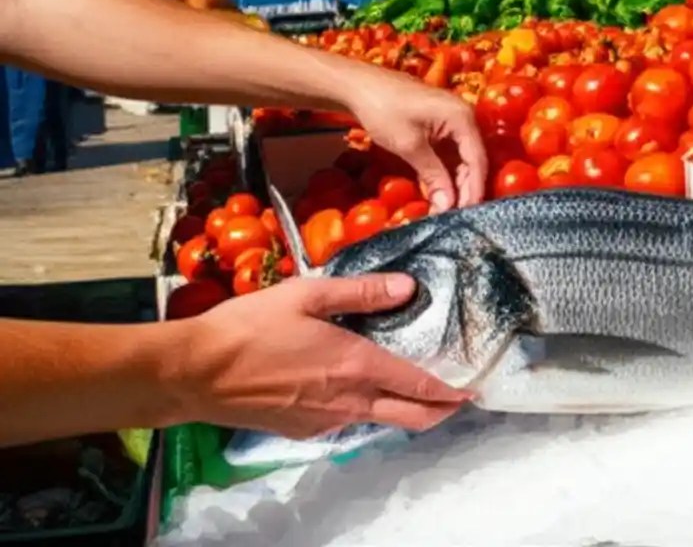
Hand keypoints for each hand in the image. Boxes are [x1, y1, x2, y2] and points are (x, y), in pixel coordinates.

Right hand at [177, 273, 470, 439]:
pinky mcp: (303, 431)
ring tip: (411, 387)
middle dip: (441, 412)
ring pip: (380, 420)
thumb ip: (361, 293)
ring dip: (403, 409)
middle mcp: (349, 401)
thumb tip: (407, 287)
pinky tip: (356, 388)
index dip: (451, 391)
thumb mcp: (306, 294)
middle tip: (457, 400)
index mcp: (356, 366)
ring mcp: (326, 422)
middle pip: (412, 418)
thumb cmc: (247, 329)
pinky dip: (365, 409)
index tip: (472, 389)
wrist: (194, 373)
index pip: (419, 386)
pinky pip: (346, 422)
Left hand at [344, 67, 486, 213]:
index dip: (473, 189)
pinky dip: (444, 171)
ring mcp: (451, 120)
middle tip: (455, 216)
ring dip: (454, 183)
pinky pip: (448, 152)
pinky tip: (438, 190)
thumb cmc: (383, 110)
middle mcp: (463, 117)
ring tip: (446, 208)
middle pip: (472, 160)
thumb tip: (447, 206)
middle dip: (464, 189)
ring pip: (460, 158)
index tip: (467, 213)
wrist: (358, 84)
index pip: (477, 160)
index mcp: (462, 118)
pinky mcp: (439, 125)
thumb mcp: (409, 146)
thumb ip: (432, 176)